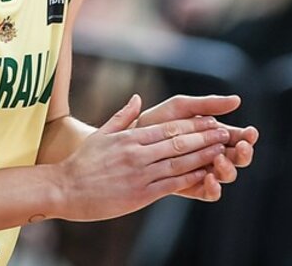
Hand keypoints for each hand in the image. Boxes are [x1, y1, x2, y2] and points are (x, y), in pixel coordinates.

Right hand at [57, 94, 230, 221]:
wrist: (66, 189)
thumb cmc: (83, 162)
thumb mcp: (102, 134)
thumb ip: (123, 116)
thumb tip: (138, 98)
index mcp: (130, 138)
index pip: (169, 128)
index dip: (193, 124)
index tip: (211, 120)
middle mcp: (138, 154)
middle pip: (178, 143)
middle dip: (205, 137)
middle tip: (225, 132)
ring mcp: (140, 174)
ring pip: (179, 163)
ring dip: (203, 156)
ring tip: (222, 151)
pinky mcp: (140, 194)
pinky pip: (171, 185)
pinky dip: (190, 179)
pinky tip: (205, 175)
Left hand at [136, 94, 257, 201]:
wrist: (132, 140)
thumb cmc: (156, 121)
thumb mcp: (181, 107)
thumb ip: (208, 104)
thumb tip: (237, 100)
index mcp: (214, 134)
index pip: (239, 137)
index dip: (247, 136)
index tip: (250, 132)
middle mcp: (213, 154)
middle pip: (239, 158)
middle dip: (243, 153)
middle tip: (240, 147)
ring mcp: (204, 171)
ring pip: (227, 176)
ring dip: (228, 168)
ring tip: (219, 159)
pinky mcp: (192, 187)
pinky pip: (210, 193)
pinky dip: (213, 187)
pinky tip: (209, 178)